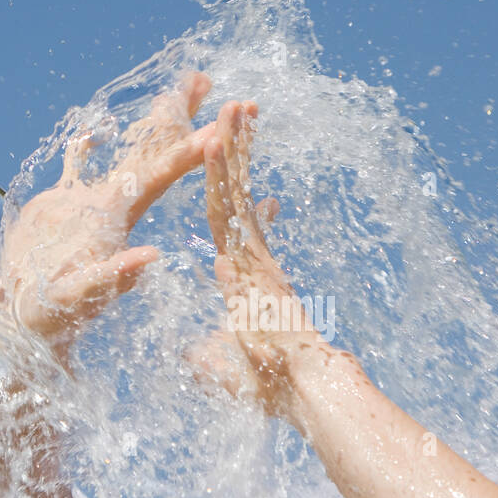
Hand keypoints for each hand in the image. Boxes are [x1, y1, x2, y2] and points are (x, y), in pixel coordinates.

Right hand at [0, 71, 215, 355]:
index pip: (163, 174)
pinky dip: (84, 149)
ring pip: (124, 152)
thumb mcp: (82, 296)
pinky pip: (76, 168)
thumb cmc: (53, 316)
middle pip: (153, 150)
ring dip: (148, 123)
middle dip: (180, 115)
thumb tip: (151, 257)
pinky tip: (93, 130)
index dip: (192, 147)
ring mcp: (88, 203)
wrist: (25, 322)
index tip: (223, 120)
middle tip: (207, 80)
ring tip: (172, 91)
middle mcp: (112, 204)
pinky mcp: (60, 207)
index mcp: (119, 217)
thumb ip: (112, 276)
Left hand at [191, 101, 324, 416]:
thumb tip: (191, 352)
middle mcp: (248, 256)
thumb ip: (206, 355)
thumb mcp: (222, 368)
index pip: (223, 217)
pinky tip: (216, 145)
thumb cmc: (272, 387)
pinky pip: (232, 211)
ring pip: (233, 191)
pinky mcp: (258, 261)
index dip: (221, 182)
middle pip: (231, 192)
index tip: (223, 149)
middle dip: (230, 148)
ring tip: (228, 104)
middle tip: (229, 105)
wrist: (306, 393)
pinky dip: (223, 177)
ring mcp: (254, 256)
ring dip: (228, 146)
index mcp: (240, 272)